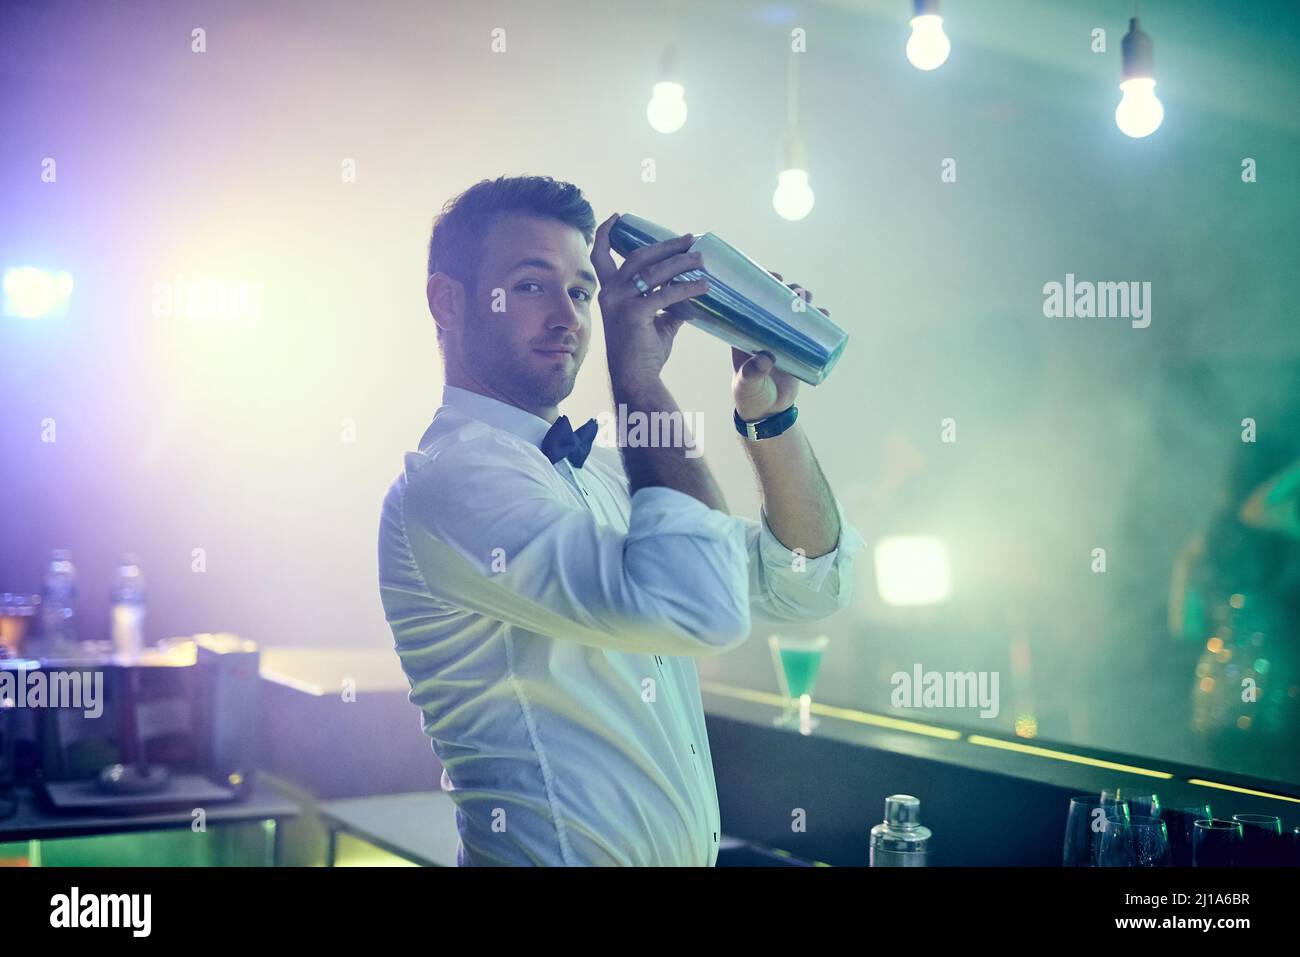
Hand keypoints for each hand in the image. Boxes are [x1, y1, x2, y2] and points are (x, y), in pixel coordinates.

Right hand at [590, 213, 710, 391]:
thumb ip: (668, 304)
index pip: (600, 256)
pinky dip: (688, 288)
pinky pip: (666, 293)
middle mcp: (610, 293)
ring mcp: (619, 302)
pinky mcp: (634, 312)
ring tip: (701, 259)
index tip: (617, 217)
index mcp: (609, 292)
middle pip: (638, 257)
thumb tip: (688, 293)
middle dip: (665, 246)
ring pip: (654, 272)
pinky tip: (704, 287)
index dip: (605, 234)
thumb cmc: (644, 353)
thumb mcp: (656, 322)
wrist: (636, 378)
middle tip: (689, 240)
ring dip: (681, 262)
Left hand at [731, 272, 829, 420]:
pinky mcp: (796, 349)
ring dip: (803, 302)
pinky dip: (817, 321)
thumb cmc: (750, 395)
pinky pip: (808, 331)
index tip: (773, 277)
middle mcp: (763, 331)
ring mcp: (781, 339)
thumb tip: (765, 359)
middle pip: (776, 303)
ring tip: (809, 300)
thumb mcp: (747, 384)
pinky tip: (824, 314)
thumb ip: (752, 373)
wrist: (767, 412)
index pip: (751, 302)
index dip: (761, 285)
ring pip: (793, 313)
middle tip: (796, 291)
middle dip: (788, 291)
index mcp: (745, 333)